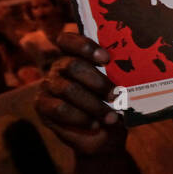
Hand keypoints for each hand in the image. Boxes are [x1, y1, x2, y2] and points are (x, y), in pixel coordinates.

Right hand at [35, 33, 126, 155]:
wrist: (101, 133)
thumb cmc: (110, 103)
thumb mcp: (115, 88)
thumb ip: (116, 76)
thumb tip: (130, 73)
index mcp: (74, 55)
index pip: (68, 40)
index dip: (85, 46)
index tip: (106, 58)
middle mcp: (59, 67)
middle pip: (73, 65)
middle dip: (98, 82)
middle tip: (117, 96)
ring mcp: (48, 85)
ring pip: (68, 89)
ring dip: (93, 104)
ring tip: (111, 117)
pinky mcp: (42, 105)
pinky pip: (60, 110)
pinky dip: (81, 118)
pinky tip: (96, 125)